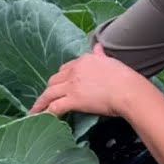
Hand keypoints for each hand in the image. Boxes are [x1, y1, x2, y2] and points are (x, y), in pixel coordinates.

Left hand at [30, 45, 152, 117]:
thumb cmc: (125, 78)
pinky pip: (54, 106)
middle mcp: (75, 70)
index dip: (61, 78)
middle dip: (48, 89)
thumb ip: (101, 54)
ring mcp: (72, 85)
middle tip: (45, 98)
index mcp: (84, 60)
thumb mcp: (111, 62)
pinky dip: (46, 112)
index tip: (60, 84)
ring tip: (34, 111)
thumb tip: (98, 46)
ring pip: (49, 93)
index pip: (65, 68)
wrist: (128, 91)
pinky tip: (41, 117)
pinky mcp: (73, 100)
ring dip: (40, 102)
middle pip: (54, 80)